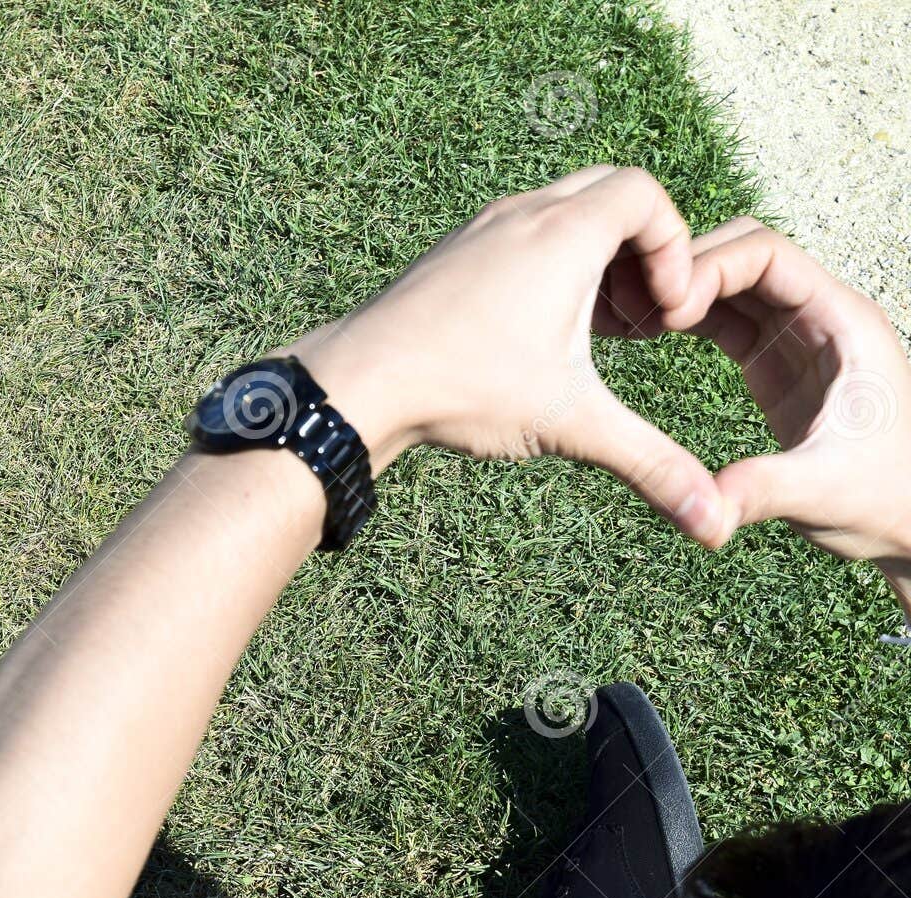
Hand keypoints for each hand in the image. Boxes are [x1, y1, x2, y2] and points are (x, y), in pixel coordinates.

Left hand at [286, 165, 725, 545]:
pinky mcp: (452, 255)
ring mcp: (481, 230)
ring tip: (602, 331)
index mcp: (563, 233)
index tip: (669, 317)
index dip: (677, 249)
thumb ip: (651, 466)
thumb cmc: (462, 389)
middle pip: (609, 193)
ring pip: (560, 214)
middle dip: (642, 249)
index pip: (647, 195)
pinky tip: (545, 336)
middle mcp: (522, 215)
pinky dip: (549, 267)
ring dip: (594, 259)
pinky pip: (520, 236)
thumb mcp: (570, 425)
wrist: (358, 381)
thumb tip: (715, 529)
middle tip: (644, 318)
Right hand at [659, 219, 910, 613]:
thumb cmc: (882, 500)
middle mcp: (820, 315)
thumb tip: (705, 506)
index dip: (713, 268)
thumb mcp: (822, 492)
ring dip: (682, 288)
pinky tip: (648, 334)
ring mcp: (795, 334)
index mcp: (843, 324)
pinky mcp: (773, 359)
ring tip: (631, 317)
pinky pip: (723, 314)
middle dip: (689, 268)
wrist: (899, 521)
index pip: (770, 254)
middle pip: (745, 251)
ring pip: (730, 278)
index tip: (669, 309)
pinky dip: (685, 316)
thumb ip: (763, 490)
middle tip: (639, 310)